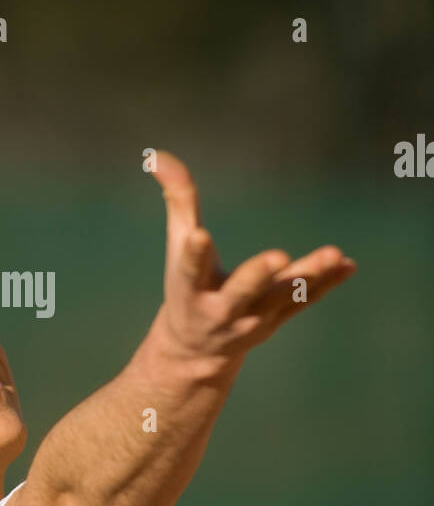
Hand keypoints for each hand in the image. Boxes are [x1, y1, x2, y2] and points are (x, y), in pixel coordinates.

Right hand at [149, 151, 355, 370]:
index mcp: (190, 290)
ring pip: (282, 297)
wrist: (197, 349)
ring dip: (309, 277)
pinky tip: (348, 265)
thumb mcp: (177, 247)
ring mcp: (252, 319)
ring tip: (335, 254)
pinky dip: (327, 284)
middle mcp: (220, 310)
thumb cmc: (187, 286)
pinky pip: (304, 302)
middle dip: (257, 276)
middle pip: (241, 292)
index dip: (194, 253)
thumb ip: (177, 200)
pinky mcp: (277, 320)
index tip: (199, 236)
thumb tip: (157, 155)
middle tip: (278, 256)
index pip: (190, 269)